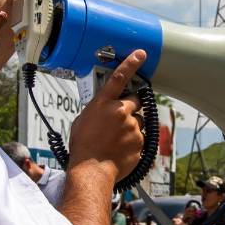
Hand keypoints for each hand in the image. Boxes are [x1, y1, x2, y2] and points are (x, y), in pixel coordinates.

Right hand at [67, 50, 145, 180]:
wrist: (92, 169)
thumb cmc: (83, 147)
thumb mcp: (83, 120)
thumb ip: (97, 110)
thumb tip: (104, 110)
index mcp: (103, 103)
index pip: (119, 77)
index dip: (131, 63)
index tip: (141, 54)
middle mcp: (120, 111)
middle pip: (135, 100)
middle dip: (130, 107)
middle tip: (119, 120)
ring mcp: (132, 126)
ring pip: (138, 121)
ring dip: (131, 126)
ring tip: (116, 140)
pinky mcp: (140, 141)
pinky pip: (140, 138)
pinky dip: (133, 142)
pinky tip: (120, 150)